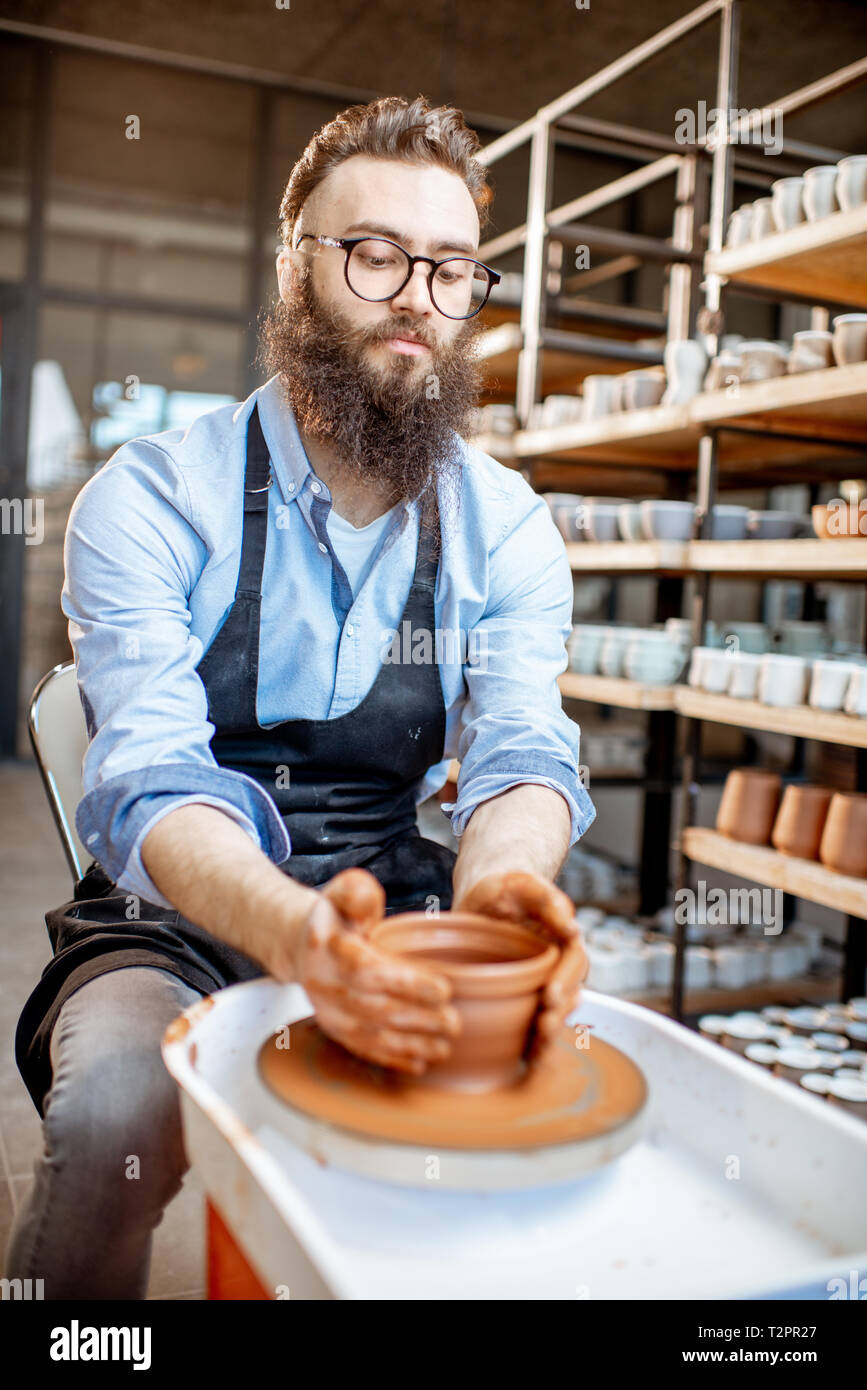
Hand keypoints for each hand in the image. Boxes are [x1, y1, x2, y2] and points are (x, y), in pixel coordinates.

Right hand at [294, 867, 461, 1074]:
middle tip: (453, 1022)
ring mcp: (327, 1011)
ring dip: (409, 1044)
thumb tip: (367, 907)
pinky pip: (362, 1049)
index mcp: (329, 948)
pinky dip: (391, 1059)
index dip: (406, 983)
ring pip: (370, 1034)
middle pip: (373, 1008)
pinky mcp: (334, 1030)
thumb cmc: (334, 917)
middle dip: (417, 1019)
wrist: (301, 945)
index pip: (367, 970)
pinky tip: (419, 1063)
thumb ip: (357, 892)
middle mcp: (324, 984)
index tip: (443, 989)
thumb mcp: (344, 891)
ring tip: (444, 1047)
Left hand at [453, 871, 586, 1053]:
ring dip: (551, 1032)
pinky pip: (535, 1022)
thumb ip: (547, 899)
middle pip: (569, 993)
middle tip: (543, 1027)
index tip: (551, 995)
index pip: (574, 962)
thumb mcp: (522, 884)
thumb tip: (573, 928)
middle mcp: (559, 964)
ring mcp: (542, 982)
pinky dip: (535, 1042)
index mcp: (564, 938)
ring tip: (539, 1050)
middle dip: (560, 1014)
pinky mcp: (524, 996)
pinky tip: (529, 1059)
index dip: (566, 980)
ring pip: (556, 1012)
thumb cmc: (505, 888)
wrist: (484, 899)